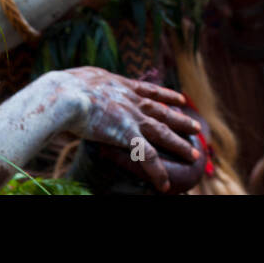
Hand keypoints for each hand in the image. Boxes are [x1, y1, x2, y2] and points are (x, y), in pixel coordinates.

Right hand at [54, 67, 201, 192]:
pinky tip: (164, 184)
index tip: (180, 100)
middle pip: (163, 113)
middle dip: (181, 121)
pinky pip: (147, 157)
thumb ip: (88, 83)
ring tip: (194, 155)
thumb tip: (78, 86)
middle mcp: (133, 101)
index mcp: (123, 86)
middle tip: (196, 128)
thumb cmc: (66, 87)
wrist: (68, 94)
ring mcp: (133, 119)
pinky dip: (157, 172)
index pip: (151, 91)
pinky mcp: (128, 136)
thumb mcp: (83, 78)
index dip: (167, 96)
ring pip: (163, 134)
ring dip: (179, 145)